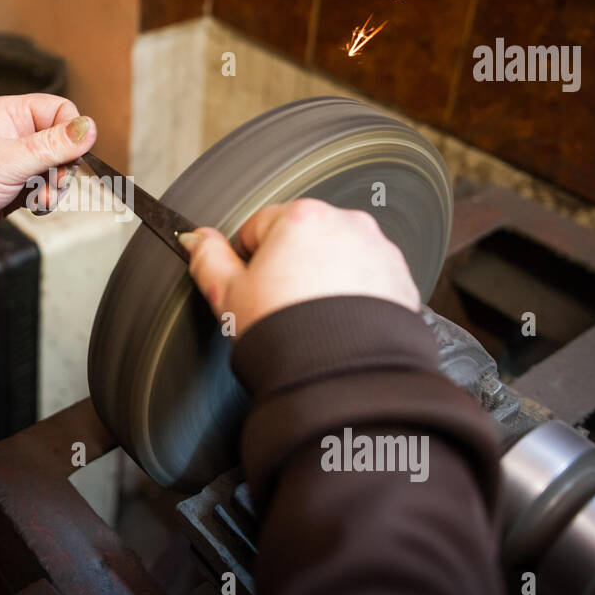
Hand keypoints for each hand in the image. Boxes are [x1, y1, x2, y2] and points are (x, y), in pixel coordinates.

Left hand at [0, 94, 96, 226]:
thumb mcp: (12, 159)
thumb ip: (53, 145)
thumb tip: (90, 127)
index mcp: (11, 113)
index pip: (60, 110)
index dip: (71, 132)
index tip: (71, 155)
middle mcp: (16, 132)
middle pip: (63, 141)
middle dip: (63, 167)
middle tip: (55, 182)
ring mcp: (17, 158)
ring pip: (57, 167)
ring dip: (56, 186)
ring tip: (41, 200)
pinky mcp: (17, 182)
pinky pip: (46, 185)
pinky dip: (46, 198)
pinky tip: (35, 206)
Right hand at [179, 198, 419, 337]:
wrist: (344, 376)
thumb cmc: (288, 334)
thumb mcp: (228, 295)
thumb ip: (207, 259)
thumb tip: (194, 238)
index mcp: (300, 217)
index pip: (257, 227)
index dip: (248, 262)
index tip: (252, 288)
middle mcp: (345, 223)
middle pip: (301, 238)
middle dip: (289, 266)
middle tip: (280, 306)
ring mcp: (377, 250)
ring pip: (336, 256)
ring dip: (322, 278)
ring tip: (311, 316)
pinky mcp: (400, 278)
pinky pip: (367, 278)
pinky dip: (353, 294)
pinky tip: (338, 322)